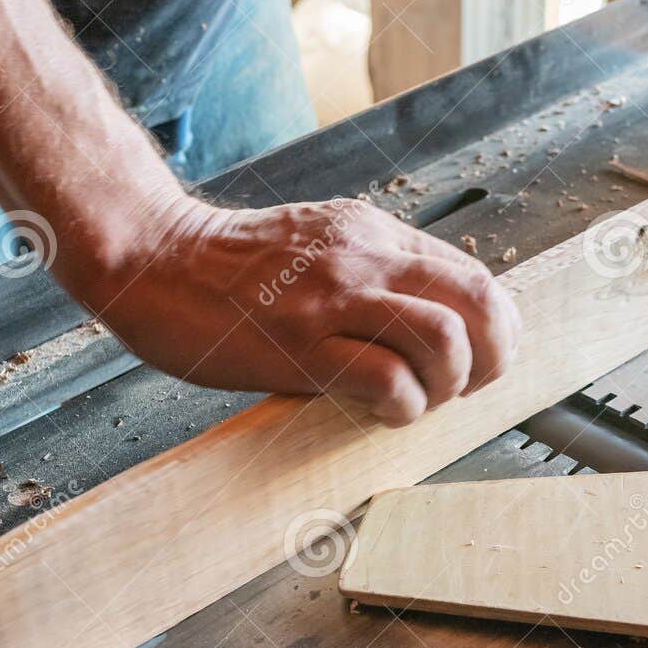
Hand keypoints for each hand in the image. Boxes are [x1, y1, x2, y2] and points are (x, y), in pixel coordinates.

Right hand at [80, 195, 521, 426]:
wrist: (151, 258)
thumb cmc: (229, 268)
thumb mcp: (319, 247)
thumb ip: (373, 278)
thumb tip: (429, 329)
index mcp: (375, 237)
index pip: (476, 280)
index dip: (495, 333)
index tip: (475, 365)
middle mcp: (366, 258)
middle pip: (479, 304)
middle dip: (489, 361)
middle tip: (457, 390)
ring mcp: (334, 298)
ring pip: (444, 341)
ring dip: (443, 388)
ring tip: (408, 401)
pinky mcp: (300, 342)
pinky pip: (387, 380)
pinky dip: (399, 408)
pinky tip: (372, 411)